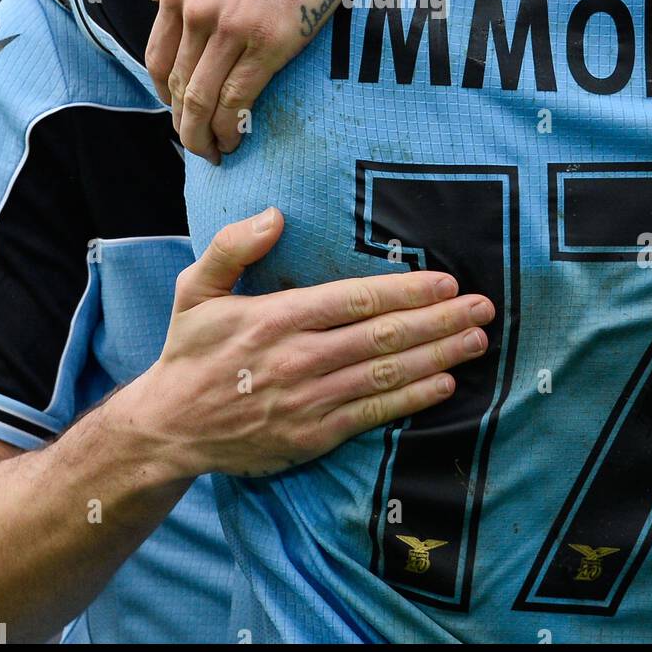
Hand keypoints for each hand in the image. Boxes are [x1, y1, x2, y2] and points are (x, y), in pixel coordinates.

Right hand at [130, 208, 493, 477]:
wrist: (168, 428)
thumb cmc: (189, 351)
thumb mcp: (194, 289)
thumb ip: (231, 247)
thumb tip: (275, 214)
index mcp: (275, 319)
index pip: (354, 300)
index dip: (405, 291)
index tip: (445, 280)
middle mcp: (298, 359)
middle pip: (382, 336)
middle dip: (439, 320)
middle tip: (483, 307)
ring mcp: (308, 401)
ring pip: (386, 374)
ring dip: (438, 356)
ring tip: (476, 340)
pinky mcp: (313, 436)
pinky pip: (373, 413)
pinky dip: (412, 398)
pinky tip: (444, 383)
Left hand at [143, 0, 375, 157]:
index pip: (158, 55)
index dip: (164, 91)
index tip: (176, 107)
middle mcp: (198, 11)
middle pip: (178, 84)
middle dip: (182, 121)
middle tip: (194, 140)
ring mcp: (232, 30)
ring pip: (202, 99)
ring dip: (200, 134)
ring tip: (210, 151)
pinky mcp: (270, 45)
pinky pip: (238, 99)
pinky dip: (230, 127)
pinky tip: (234, 141)